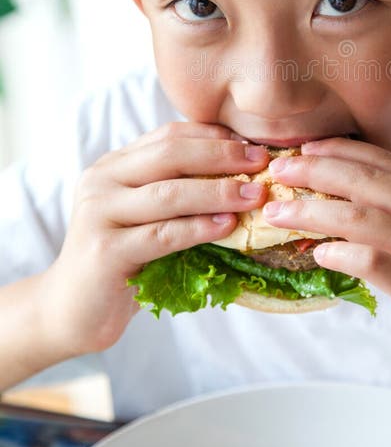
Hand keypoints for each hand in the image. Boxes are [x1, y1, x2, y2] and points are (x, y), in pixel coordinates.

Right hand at [43, 122, 268, 356]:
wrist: (72, 311)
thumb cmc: (124, 260)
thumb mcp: (147, 216)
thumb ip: (178, 190)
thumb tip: (243, 174)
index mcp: (114, 165)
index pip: (169, 135)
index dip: (214, 136)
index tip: (254, 144)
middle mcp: (102, 181)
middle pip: (170, 154)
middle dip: (221, 155)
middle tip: (261, 162)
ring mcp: (99, 214)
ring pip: (168, 193)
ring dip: (218, 191)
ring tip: (254, 195)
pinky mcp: (104, 251)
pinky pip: (161, 234)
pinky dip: (198, 228)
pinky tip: (228, 226)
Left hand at [263, 137, 390, 409]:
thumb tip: (347, 206)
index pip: (384, 161)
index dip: (339, 151)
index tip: (303, 149)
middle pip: (366, 179)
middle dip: (314, 170)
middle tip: (277, 171)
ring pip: (360, 217)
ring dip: (311, 211)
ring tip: (277, 214)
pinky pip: (371, 261)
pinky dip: (338, 253)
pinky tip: (317, 255)